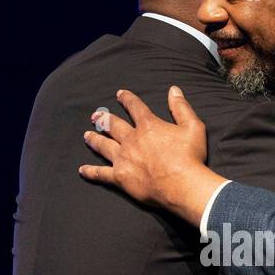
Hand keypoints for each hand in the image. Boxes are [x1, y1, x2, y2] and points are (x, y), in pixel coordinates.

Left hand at [79, 86, 225, 226]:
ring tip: (87, 135)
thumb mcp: (193, 127)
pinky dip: (91, 171)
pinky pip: (101, 173)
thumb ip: (181, 107)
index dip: (127, 99)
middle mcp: (131, 140)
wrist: (182, 185)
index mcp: (148, 126)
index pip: (135, 107)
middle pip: (113, 126)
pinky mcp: (120, 177)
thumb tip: (173, 90)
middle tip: (96, 116)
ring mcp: (123, 158)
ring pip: (104, 146)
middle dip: (104, 119)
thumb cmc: (190, 157)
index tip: (120, 94)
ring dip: (94, 139)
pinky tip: (82, 170)